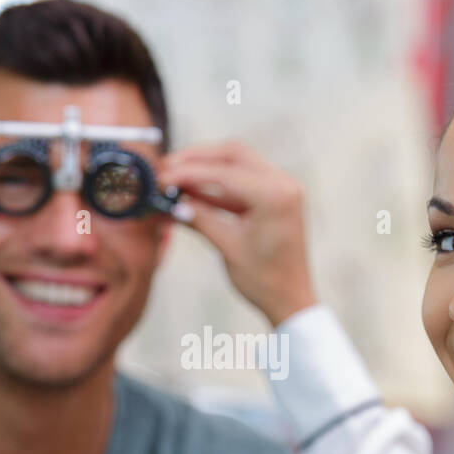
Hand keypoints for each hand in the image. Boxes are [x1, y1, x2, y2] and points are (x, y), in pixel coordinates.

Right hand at [157, 142, 317, 327]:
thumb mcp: (227, 247)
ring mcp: (281, 187)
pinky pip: (242, 180)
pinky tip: (192, 190)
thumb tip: (171, 200)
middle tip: (167, 168)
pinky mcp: (275, 195)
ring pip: (236, 163)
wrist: (290, 299)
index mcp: (275, 196)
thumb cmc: (264, 280)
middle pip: (232, 154)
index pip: (223, 173)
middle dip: (197, 159)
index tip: (162, 178)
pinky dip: (217, 184)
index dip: (188, 173)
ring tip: (175, 177)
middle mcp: (283, 183)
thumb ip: (199, 218)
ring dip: (205, 168)